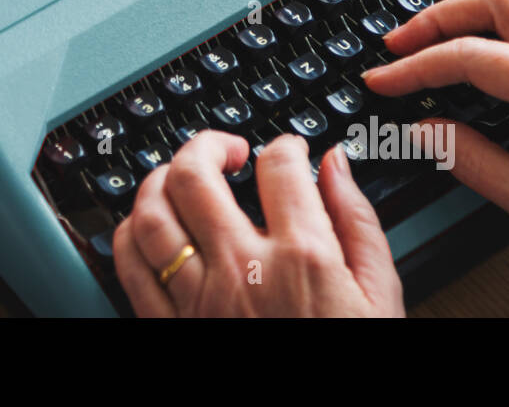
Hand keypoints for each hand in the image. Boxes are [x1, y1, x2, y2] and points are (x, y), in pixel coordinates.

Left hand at [112, 131, 404, 316]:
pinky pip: (129, 266)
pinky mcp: (170, 330)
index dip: (283, 145)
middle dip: (207, 144)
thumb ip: (357, 221)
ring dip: (162, 180)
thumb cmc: (352, 364)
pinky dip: (133, 233)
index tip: (286, 151)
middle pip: (194, 174)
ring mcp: (199, 301)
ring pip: (151, 214)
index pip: (278, 166)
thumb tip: (335, 166)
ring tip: (183, 178)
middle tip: (227, 150)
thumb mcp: (379, 296)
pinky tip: (154, 226)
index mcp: (303, 258)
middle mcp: (243, 271)